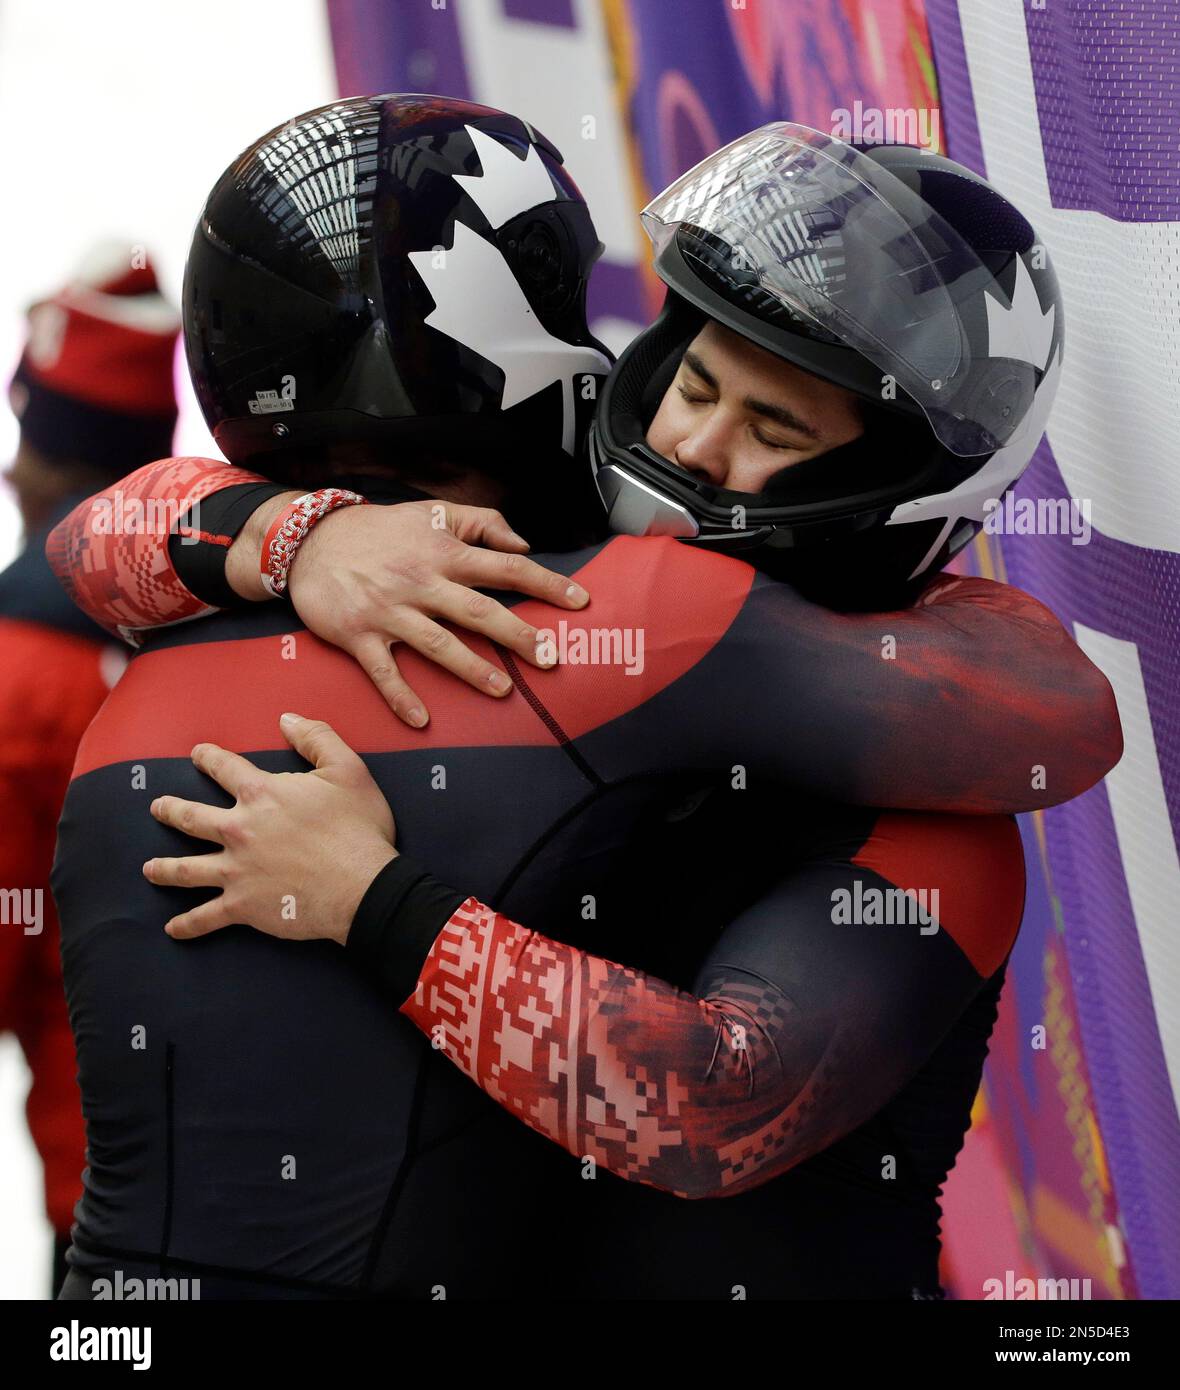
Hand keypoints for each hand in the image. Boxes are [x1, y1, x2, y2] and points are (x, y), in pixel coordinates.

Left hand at [143, 714, 397, 944]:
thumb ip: (317, 738)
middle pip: (191, 818)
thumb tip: (288, 719)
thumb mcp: (348, 770)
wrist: (362, 886)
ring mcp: (236, 870)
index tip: (197, 754)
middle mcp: (239, 830)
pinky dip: (187, 925)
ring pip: (187, 869)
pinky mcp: (242, 905)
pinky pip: (206, 917)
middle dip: (170, 810)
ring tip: (149, 868)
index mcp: (262, 795)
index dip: (208, 758)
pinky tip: (174, 928)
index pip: (225, 768)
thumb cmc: (358, 829)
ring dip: (164, 868)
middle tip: (158, 808)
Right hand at [278, 498, 588, 726]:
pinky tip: (421, 719)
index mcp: (443, 554)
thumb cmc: (377, 530)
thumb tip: (522, 543)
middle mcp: (421, 583)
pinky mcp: (359, 635)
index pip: (504, 568)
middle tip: (551, 658)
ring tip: (502, 689)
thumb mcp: (431, 513)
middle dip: (518, 635)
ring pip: (438, 643)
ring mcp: (390, 611)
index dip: (544, 583)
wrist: (309, 540)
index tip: (579, 601)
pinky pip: (385, 671)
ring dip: (471, 669)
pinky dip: (402, 696)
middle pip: (479, 611)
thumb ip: (482, 523)